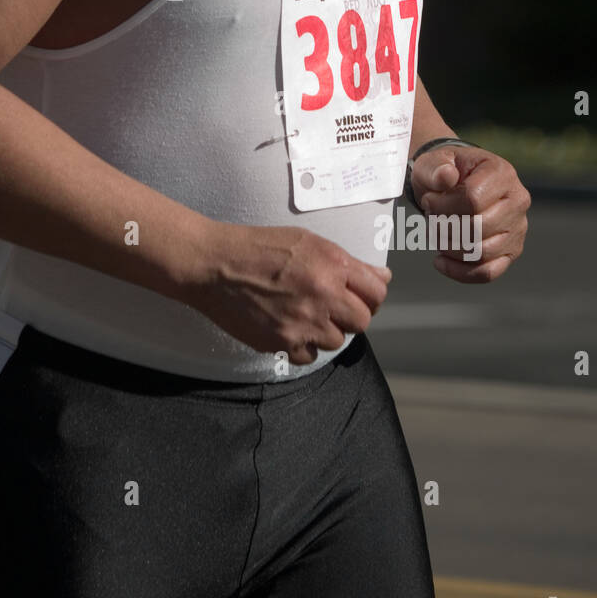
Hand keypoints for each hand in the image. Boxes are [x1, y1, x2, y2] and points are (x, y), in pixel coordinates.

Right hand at [185, 223, 391, 363]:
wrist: (214, 265)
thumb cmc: (258, 247)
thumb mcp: (307, 241)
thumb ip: (347, 262)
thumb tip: (382, 276)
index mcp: (332, 264)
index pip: (377, 292)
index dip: (371, 296)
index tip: (359, 296)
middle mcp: (323, 294)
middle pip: (362, 321)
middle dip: (350, 315)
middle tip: (329, 306)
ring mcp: (304, 322)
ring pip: (336, 341)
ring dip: (324, 330)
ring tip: (302, 313)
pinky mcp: (283, 342)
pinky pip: (310, 356)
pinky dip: (302, 346)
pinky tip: (288, 326)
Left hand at [412, 144, 529, 282]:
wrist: (453, 184)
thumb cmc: (445, 173)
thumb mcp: (434, 162)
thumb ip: (436, 168)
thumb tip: (446, 176)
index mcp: (502, 174)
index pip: (473, 199)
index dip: (444, 206)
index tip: (428, 201)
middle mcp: (517, 201)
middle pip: (478, 228)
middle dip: (445, 227)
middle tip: (432, 218)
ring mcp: (517, 229)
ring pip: (482, 252)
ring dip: (449, 248)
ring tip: (436, 233)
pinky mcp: (510, 251)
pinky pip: (488, 272)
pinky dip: (461, 272)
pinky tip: (441, 261)